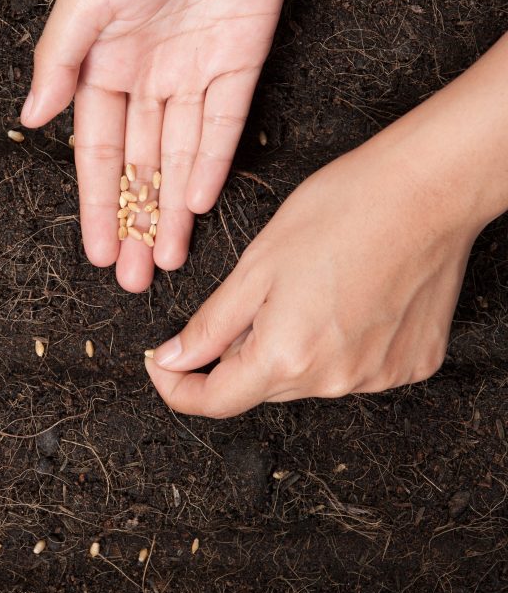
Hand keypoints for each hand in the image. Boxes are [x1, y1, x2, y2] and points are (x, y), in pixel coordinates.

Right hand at [22, 0, 289, 291]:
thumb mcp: (85, 0)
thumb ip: (59, 62)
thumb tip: (30, 120)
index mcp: (102, 66)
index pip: (98, 152)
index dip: (97, 203)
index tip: (98, 251)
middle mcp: (146, 77)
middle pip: (140, 165)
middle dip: (137, 222)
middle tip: (136, 279)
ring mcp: (193, 72)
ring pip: (180, 155)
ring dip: (173, 209)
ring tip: (169, 259)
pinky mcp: (239, 59)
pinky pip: (223, 123)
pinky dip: (211, 163)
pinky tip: (197, 205)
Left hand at [144, 143, 479, 417]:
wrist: (430, 190)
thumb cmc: (342, 213)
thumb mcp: (254, 267)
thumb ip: (209, 326)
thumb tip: (171, 361)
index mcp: (286, 358)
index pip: (213, 403)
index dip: (176, 387)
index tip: (162, 364)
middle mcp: (334, 381)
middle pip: (258, 387)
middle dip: (236, 355)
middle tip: (248, 300)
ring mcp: (377, 377)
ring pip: (305, 378)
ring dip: (288, 349)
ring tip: (307, 290)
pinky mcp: (411, 365)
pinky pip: (352, 369)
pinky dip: (335, 346)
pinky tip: (345, 302)